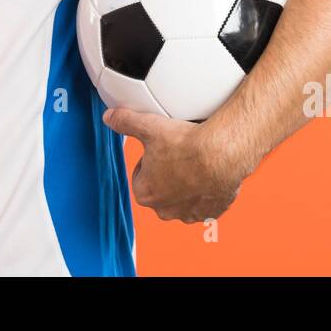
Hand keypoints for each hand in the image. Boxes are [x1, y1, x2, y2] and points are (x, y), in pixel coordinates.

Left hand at [102, 107, 248, 223]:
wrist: (221, 155)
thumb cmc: (185, 144)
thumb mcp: (149, 126)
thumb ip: (125, 121)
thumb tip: (109, 117)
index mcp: (145, 193)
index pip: (141, 176)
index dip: (151, 159)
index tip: (161, 149)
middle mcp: (164, 210)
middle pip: (162, 190)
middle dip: (168, 175)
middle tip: (178, 154)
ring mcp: (189, 214)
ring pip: (183, 198)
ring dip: (187, 185)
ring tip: (195, 163)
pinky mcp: (211, 213)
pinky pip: (205, 203)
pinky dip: (206, 190)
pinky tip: (209, 173)